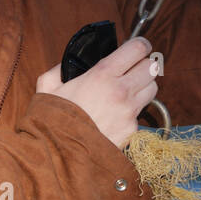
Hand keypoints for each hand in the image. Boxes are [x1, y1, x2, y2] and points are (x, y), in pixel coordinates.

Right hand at [37, 37, 158, 149]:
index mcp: (103, 74)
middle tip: (135, 67)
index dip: (141, 44)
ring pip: (153, 89)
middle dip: (145, 64)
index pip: (138, 49)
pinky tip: (119, 113)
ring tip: (129, 90)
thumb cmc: (53, 120)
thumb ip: (59, 69)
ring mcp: (129, 112)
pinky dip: (134, 111)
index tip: (140, 46)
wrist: (60, 155)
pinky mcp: (132, 130)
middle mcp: (121, 91)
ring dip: (144, 86)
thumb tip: (67, 66)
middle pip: (152, 67)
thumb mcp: (48, 86)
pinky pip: (141, 113)